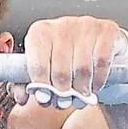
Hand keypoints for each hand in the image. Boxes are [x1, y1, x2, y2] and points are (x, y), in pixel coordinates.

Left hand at [8, 16, 127, 108]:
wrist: (97, 42)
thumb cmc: (65, 56)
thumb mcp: (43, 66)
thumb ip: (25, 82)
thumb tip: (21, 98)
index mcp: (39, 32)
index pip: (37, 64)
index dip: (41, 86)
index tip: (44, 100)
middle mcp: (61, 25)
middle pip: (60, 69)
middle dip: (62, 93)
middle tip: (64, 103)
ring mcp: (85, 25)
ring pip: (82, 68)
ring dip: (81, 90)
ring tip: (79, 98)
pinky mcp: (106, 30)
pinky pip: (101, 62)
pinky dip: (98, 80)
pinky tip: (94, 87)